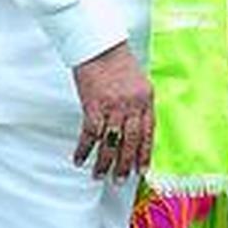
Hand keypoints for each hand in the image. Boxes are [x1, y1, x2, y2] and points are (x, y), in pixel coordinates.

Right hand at [73, 42, 154, 179]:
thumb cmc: (119, 64)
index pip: (148, 132)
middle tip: (119, 180)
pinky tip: (79, 159)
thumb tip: (137, 130)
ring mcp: (114, 106)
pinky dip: (84, 148)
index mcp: (146, 99)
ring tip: (99, 175)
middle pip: (131, 141)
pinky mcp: (94, 105)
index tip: (141, 170)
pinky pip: (90, 133)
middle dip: (125, 164)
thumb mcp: (139, 83)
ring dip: (104, 161)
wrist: (100, 47)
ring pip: (111, 141)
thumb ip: (140, 106)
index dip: (144, 153)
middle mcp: (132, 104)